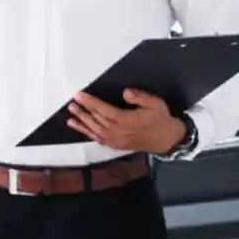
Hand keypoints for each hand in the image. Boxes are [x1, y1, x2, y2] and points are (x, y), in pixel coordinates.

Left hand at [67, 88, 185, 153]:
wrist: (168, 139)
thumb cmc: (160, 119)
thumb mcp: (155, 103)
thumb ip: (139, 97)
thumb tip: (125, 93)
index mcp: (127, 120)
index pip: (104, 110)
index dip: (90, 102)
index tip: (79, 95)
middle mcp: (118, 132)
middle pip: (96, 120)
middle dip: (83, 111)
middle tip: (71, 103)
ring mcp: (116, 140)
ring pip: (95, 130)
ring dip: (82, 122)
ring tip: (71, 115)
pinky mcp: (116, 145)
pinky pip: (99, 139)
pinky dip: (88, 133)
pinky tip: (79, 127)